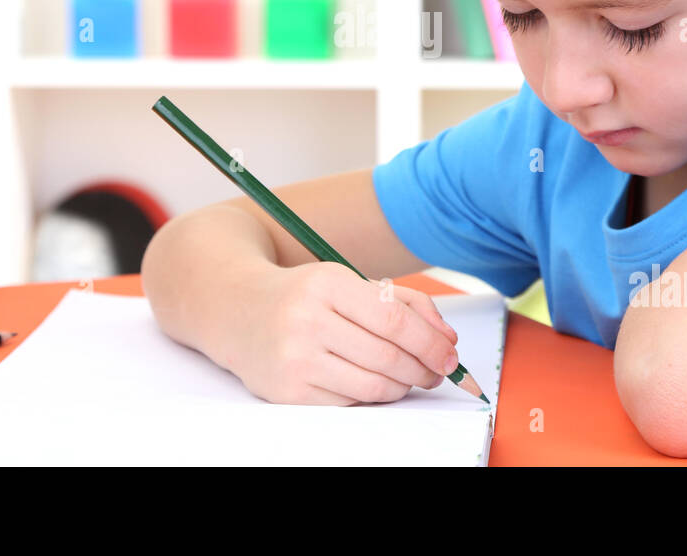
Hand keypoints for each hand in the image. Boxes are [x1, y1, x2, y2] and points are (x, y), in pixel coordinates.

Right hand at [225, 261, 461, 405]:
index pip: (394, 320)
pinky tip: (373, 383)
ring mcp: (294, 359)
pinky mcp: (287, 392)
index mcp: (327, 284)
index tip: (450, 355)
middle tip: (436, 371)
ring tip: (408, 377)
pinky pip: (348, 403)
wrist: (236, 311)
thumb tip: (446, 337)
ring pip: (372, 387)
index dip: (430, 343)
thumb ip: (403, 302)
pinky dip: (370, 397)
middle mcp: (307, 321)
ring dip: (402, 387)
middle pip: (388, 357)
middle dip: (424, 369)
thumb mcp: (348, 282)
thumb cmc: (303, 296)